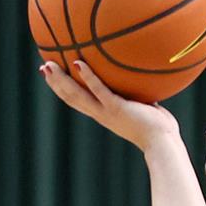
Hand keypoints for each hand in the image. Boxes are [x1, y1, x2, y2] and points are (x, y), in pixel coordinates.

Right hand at [39, 59, 179, 150]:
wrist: (162, 143)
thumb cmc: (158, 127)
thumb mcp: (144, 106)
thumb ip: (137, 94)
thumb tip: (143, 76)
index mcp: (103, 114)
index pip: (78, 101)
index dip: (63, 89)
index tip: (53, 76)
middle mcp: (100, 114)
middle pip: (70, 98)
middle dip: (56, 83)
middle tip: (43, 68)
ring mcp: (106, 111)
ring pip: (77, 96)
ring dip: (61, 80)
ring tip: (49, 66)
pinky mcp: (116, 108)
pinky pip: (98, 90)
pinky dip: (87, 77)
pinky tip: (77, 63)